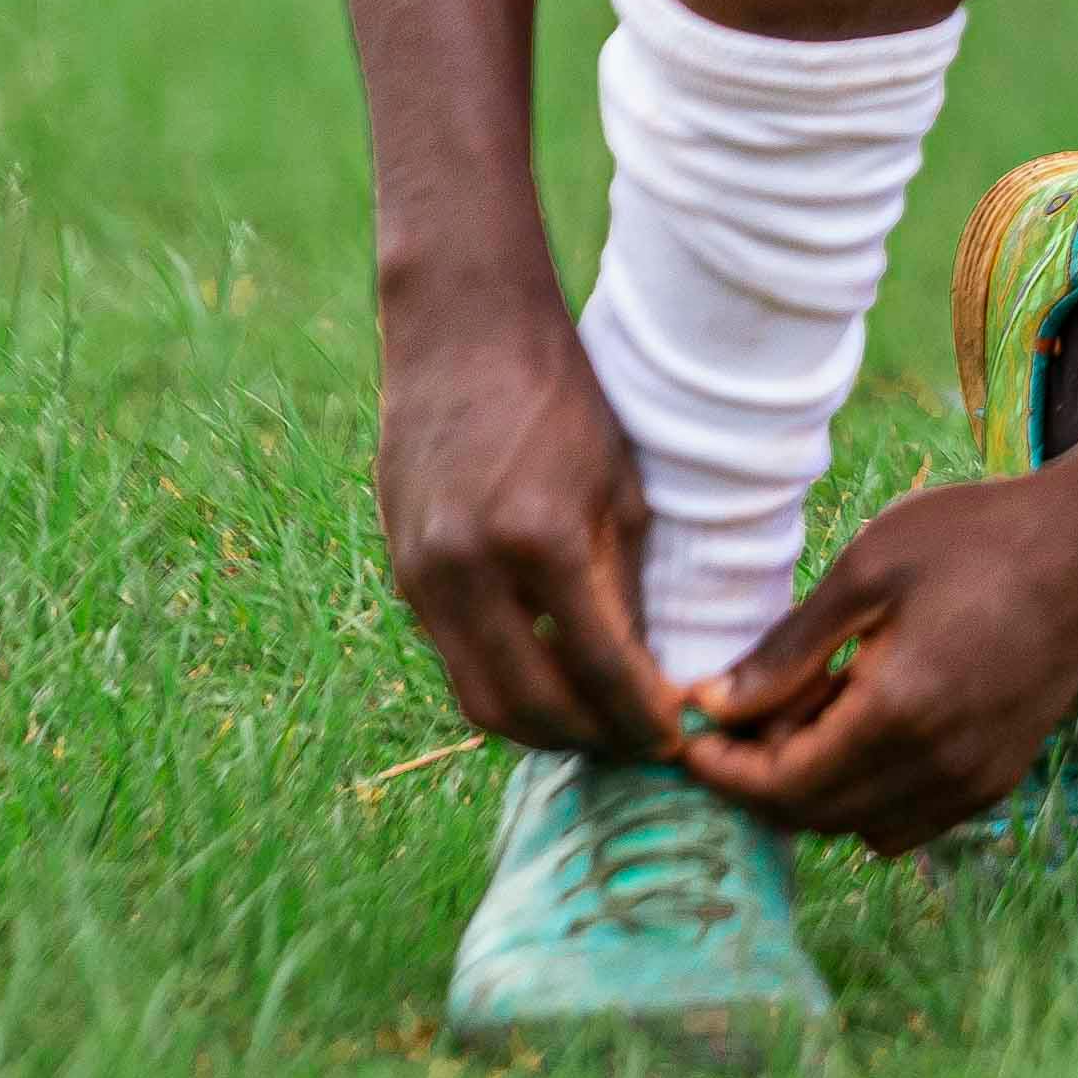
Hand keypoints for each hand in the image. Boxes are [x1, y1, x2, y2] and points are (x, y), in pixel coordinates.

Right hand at [375, 299, 676, 757]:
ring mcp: (424, 576)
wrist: (464, 331)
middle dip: (589, 740)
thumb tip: (646, 675)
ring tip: (593, 727)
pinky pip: (453, 657)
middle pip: (529, 708)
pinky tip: (544, 680)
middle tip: (635, 746)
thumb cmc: (560, 396)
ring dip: (538, 727)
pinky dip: (500, 683)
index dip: (641, 719)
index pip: (600, 670)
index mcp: (541, 542)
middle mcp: (470, 571)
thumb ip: (626, 587)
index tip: (675, 740)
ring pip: (479, 698)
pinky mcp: (401, 570)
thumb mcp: (619, 487)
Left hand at [676, 473, 1077, 852]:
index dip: (723, 771)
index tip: (685, 737)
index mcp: (899, 712)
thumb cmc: (976, 538)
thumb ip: (788, 650)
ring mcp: (975, 781)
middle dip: (757, 782)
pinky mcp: (997, 778)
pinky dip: (866, 796)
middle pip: (814, 816)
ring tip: (800, 717)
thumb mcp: (868, 569)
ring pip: (859, 828)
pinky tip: (861, 729)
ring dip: (813, 793)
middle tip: (727, 726)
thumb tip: (714, 707)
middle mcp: (939, 766)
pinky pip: (907, 820)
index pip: (782, 785)